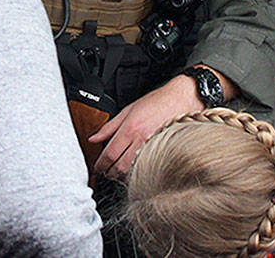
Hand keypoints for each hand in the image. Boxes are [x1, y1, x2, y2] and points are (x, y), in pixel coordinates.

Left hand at [88, 75, 202, 178]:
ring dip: (122, 175)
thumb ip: (109, 126)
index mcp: (130, 128)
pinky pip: (147, 169)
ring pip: (133, 172)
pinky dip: (137, 174)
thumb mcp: (128, 109)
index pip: (109, 154)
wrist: (181, 100)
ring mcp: (153, 148)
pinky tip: (134, 171)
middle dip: (109, 173)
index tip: (97, 167)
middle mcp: (141, 140)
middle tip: (105, 171)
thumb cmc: (157, 102)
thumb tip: (93, 138)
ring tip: (117, 173)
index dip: (100, 165)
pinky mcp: (163, 153)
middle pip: (119, 167)